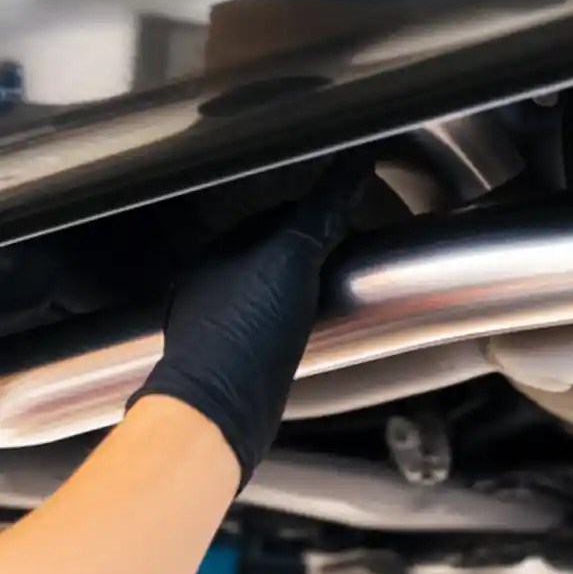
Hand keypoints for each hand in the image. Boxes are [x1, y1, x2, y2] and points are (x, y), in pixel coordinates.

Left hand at [130, 152, 372, 489]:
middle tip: (355, 252)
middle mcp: (215, 284)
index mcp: (221, 250)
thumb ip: (324, 210)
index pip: (279, 214)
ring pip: (275, 291)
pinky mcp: (238, 361)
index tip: (352, 213)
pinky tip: (316, 330)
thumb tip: (353, 163)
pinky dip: (298, 322)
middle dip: (315, 249)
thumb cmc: (245, 333)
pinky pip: (274, 326)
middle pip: (277, 252)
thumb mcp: (295, 257)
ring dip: (307, 288)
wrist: (221, 409)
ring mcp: (223, 324)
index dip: (319, 211)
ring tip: (340, 290)